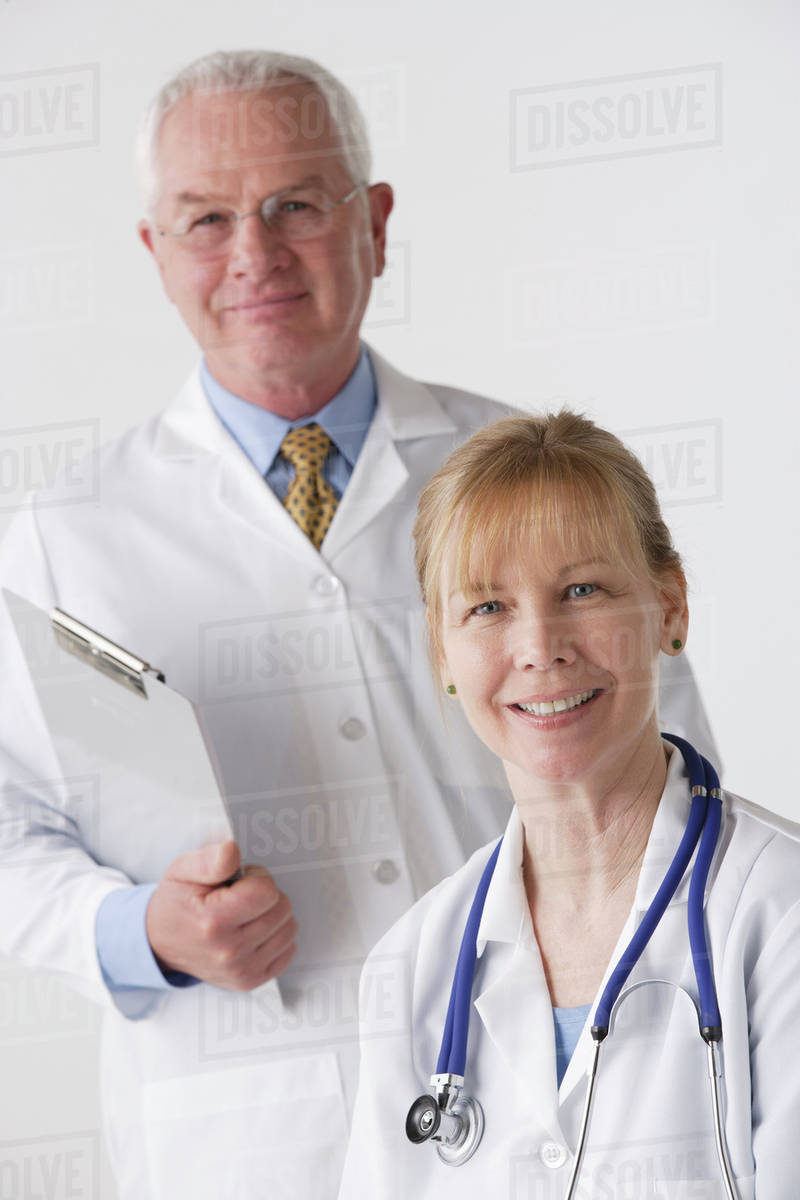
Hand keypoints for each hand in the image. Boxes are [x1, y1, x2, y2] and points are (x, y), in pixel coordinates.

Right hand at [145, 840, 296, 989]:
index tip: (239, 881)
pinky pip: (288, 950)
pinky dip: (276, 937)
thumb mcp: (182, 871)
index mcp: (213, 921)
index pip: (266, 892)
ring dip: (272, 916)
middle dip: (265, 896)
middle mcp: (229, 951)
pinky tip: (253, 932)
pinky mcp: (250, 981)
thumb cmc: (177, 903)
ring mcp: (241, 970)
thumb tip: (232, 850)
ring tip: (245, 914)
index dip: (256, 878)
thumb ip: (209, 859)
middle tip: (240, 897)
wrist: (159, 944)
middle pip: (282, 908)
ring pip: (289, 928)